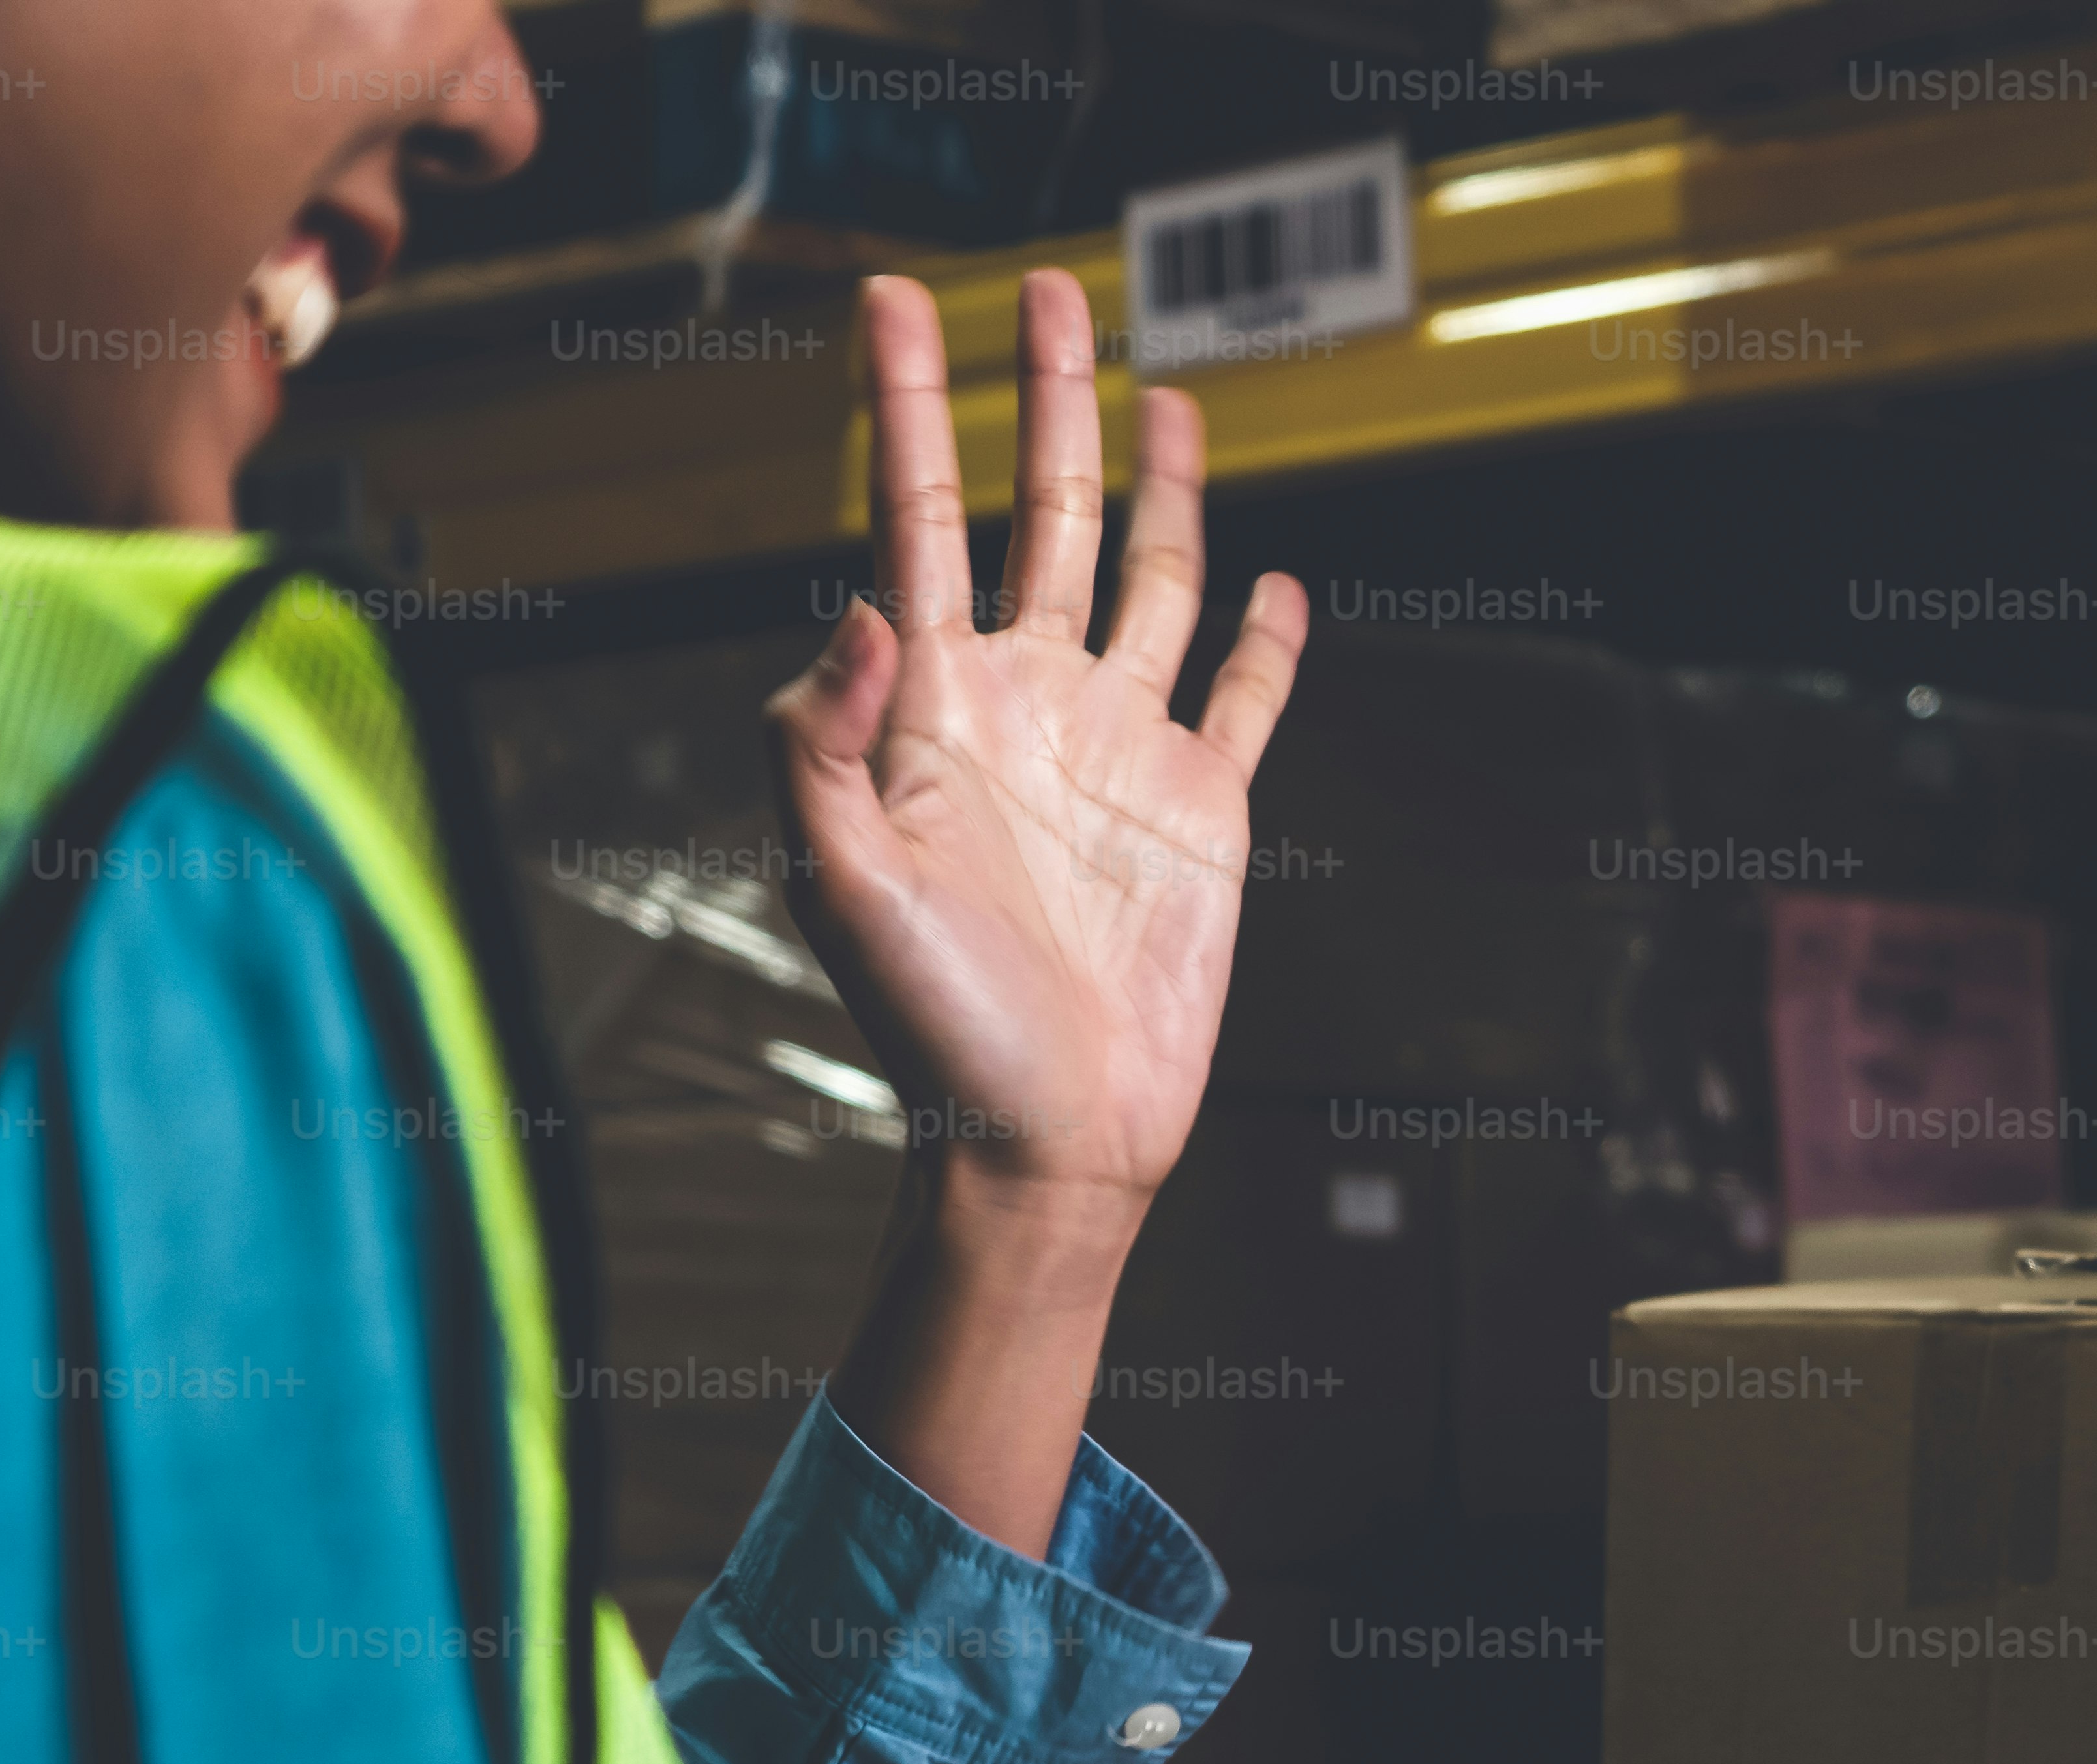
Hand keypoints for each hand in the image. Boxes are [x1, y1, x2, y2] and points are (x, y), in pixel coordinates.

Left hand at [773, 266, 1308, 1558]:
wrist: (1048, 1143)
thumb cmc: (928, 1031)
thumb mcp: (836, 886)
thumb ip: (820, 744)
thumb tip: (855, 607)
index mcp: (936, 704)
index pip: (918, 518)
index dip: (910, 408)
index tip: (896, 302)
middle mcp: (1030, 703)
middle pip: (1045, 512)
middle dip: (1044, 401)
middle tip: (1044, 288)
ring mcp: (1123, 751)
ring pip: (1152, 580)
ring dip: (1162, 488)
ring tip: (1162, 394)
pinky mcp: (1207, 812)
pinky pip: (1244, 701)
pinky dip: (1267, 641)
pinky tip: (1276, 586)